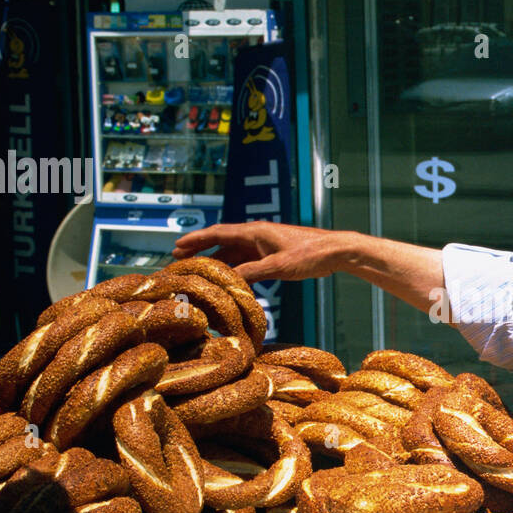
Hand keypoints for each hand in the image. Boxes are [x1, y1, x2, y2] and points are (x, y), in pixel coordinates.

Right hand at [171, 222, 351, 282]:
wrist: (335, 251)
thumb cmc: (309, 255)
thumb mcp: (278, 267)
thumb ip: (252, 272)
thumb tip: (228, 281)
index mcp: (254, 232)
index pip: (218, 233)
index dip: (196, 239)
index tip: (177, 245)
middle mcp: (256, 235)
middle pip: (222, 241)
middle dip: (201, 249)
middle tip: (180, 257)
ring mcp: (265, 244)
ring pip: (234, 252)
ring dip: (217, 260)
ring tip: (200, 270)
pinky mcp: (274, 254)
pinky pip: (248, 260)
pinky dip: (236, 268)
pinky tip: (230, 279)